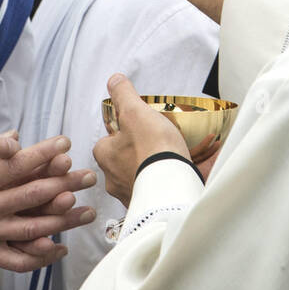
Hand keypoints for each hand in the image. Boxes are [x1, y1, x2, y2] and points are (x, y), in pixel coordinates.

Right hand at [0, 133, 97, 272]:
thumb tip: (11, 136)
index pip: (17, 164)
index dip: (44, 153)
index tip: (66, 143)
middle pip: (34, 194)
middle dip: (66, 184)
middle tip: (90, 176)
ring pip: (35, 228)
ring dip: (65, 220)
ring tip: (88, 212)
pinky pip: (20, 260)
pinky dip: (42, 257)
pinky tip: (60, 248)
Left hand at [92, 74, 189, 208]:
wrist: (172, 190)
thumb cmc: (152, 151)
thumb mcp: (135, 112)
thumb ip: (123, 95)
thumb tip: (114, 81)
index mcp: (105, 156)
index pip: (107, 141)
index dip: (122, 132)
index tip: (138, 127)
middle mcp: (113, 180)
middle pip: (123, 161)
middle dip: (138, 153)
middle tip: (158, 143)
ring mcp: (132, 196)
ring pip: (140, 179)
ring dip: (153, 170)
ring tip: (173, 160)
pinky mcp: (151, 208)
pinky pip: (157, 193)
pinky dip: (167, 184)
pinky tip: (183, 176)